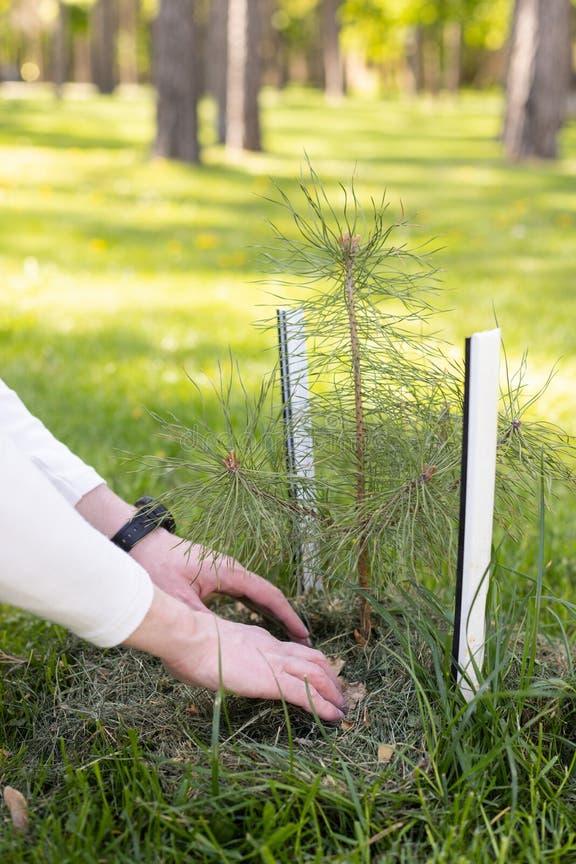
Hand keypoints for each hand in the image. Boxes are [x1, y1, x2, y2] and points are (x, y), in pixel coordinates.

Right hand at [124, 588, 344, 721]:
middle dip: (329, 677)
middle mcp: (272, 648)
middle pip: (313, 660)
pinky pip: (307, 695)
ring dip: (333, 693)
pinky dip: (324, 706)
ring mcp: (274, 662)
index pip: (291, 651)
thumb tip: (212, 669)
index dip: (308, 664)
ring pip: (316, 675)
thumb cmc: (186, 646)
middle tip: (338, 693)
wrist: (187, 637)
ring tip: (342, 708)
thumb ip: (219, 659)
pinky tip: (334, 716)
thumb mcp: (209, 651)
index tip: (316, 676)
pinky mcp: (272, 680)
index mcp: (257, 640)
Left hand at [131, 528, 311, 644]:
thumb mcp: (178, 599)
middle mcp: (232, 570)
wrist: (140, 542)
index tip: (304, 635)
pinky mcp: (214, 575)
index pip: (268, 595)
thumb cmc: (157, 566)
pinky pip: (243, 594)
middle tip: (303, 643)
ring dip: (272, 614)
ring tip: (288, 638)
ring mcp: (224, 571)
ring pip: (256, 595)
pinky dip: (256, 609)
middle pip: (267, 595)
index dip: (288, 616)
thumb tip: (221, 643)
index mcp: (230, 572)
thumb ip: (200, 619)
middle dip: (286, 618)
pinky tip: (260, 624)